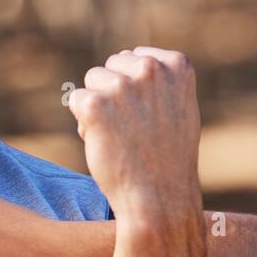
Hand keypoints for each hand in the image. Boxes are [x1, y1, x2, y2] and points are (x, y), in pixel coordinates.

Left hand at [67, 47, 200, 216]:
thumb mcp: (181, 109)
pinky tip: (104, 143)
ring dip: (99, 107)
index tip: (150, 116)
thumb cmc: (169, 160)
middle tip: (133, 129)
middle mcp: (151, 69)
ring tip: (119, 137)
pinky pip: (76, 100)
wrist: (160, 199)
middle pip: (112, 66)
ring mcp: (122, 86)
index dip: (136, 88)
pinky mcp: (95, 105)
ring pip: (92, 80)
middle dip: (114, 93)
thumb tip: (129, 58)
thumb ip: (161, 80)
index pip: (136, 57)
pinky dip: (85, 123)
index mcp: (177, 65)